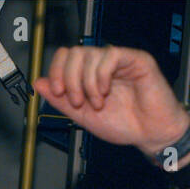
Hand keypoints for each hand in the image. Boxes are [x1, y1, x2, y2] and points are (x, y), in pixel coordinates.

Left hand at [34, 46, 189, 154]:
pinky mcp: (136, 59)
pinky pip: (110, 55)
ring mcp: (119, 61)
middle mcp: (103, 65)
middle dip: (69, 79)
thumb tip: (38, 83)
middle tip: (77, 101)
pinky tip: (106, 92)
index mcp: (90, 75)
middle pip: (74, 52)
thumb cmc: (124, 125)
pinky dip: (101, 76)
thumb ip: (61, 100)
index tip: (58, 91)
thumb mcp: (83, 116)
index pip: (65, 56)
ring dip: (87, 84)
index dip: (56, 71)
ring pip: (89, 54)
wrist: (151, 135)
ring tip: (97, 103)